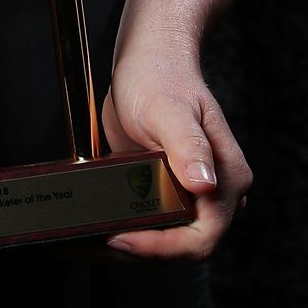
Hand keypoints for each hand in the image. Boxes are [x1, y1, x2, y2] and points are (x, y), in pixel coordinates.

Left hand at [100, 41, 251, 259]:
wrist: (150, 58)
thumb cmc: (163, 75)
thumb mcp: (169, 108)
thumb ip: (187, 145)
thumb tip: (205, 184)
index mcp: (226, 178)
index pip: (200, 237)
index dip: (162, 248)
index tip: (123, 239)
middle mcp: (213, 193)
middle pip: (179, 245)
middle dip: (137, 250)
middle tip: (91, 242)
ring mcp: (189, 195)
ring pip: (161, 237)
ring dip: (123, 242)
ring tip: (81, 238)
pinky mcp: (165, 192)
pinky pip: (146, 221)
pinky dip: (120, 226)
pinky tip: (90, 223)